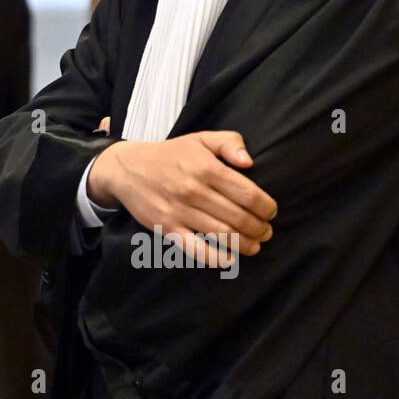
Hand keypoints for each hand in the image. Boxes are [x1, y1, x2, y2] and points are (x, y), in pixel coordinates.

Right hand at [87, 130, 275, 264]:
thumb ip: (229, 142)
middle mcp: (194, 190)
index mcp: (206, 168)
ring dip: (246, 245)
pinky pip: (197, 249)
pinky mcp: (168, 228)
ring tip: (254, 245)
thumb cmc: (171, 155)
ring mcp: (180, 211)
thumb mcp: (200, 138)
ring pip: (223, 235)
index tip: (271, 212)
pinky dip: (216, 258)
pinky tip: (229, 259)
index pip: (249, 194)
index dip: (266, 208)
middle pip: (240, 218)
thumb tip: (249, 163)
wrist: (128, 169)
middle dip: (260, 229)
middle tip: (265, 232)